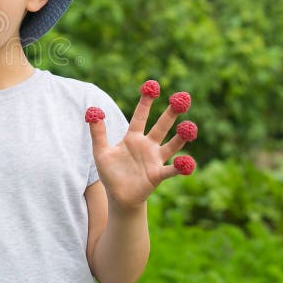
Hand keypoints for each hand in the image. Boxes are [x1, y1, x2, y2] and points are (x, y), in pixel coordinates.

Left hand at [86, 81, 196, 211]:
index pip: (140, 116)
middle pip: (161, 126)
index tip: (152, 86)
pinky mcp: (157, 174)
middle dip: (171, 112)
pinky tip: (186, 162)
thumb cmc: (110, 173)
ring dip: (181, 137)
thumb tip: (92, 111)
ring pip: (171, 145)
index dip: (146, 102)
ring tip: (190, 126)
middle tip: (182, 98)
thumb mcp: (100, 151)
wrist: (118, 196)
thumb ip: (98, 132)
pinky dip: (180, 167)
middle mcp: (147, 145)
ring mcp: (154, 159)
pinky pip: (171, 170)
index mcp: (133, 137)